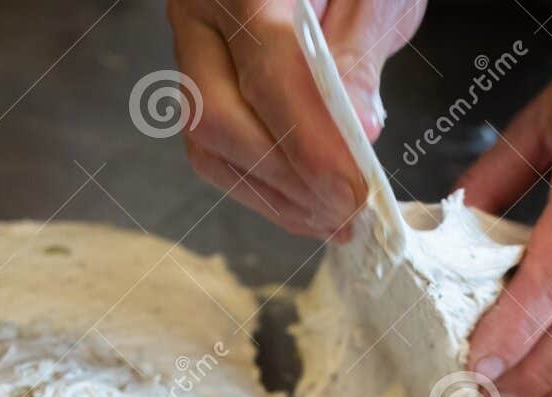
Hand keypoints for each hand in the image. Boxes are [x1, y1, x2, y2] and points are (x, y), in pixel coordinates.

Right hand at [167, 0, 426, 237]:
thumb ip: (359, 57)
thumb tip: (358, 134)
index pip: (268, 69)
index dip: (310, 141)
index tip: (353, 188)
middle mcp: (200, 16)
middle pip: (218, 118)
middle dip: (287, 180)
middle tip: (348, 212)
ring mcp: (192, 54)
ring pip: (210, 146)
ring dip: (275, 198)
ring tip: (335, 221)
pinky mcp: (201, 89)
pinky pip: (219, 155)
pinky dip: (267, 192)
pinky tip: (311, 208)